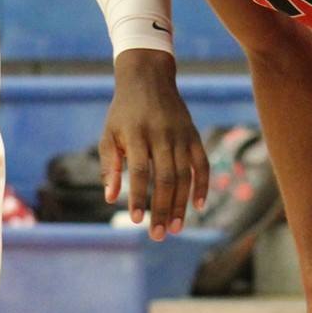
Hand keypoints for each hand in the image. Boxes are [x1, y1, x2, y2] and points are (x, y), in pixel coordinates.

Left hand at [100, 47, 208, 237]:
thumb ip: (110, 164)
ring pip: (184, 175)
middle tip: (158, 234)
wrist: (148, 78)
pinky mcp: (193, 135)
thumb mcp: (109, 133)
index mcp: (136, 134)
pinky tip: (199, 205)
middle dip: (162, 209)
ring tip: (175, 228)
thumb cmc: (123, 111)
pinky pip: (202, 163)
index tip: (135, 220)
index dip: (137, 196)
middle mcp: (161, 135)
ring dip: (181, 204)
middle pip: (165, 178)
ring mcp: (180, 135)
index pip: (138, 172)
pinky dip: (203, 185)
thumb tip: (110, 197)